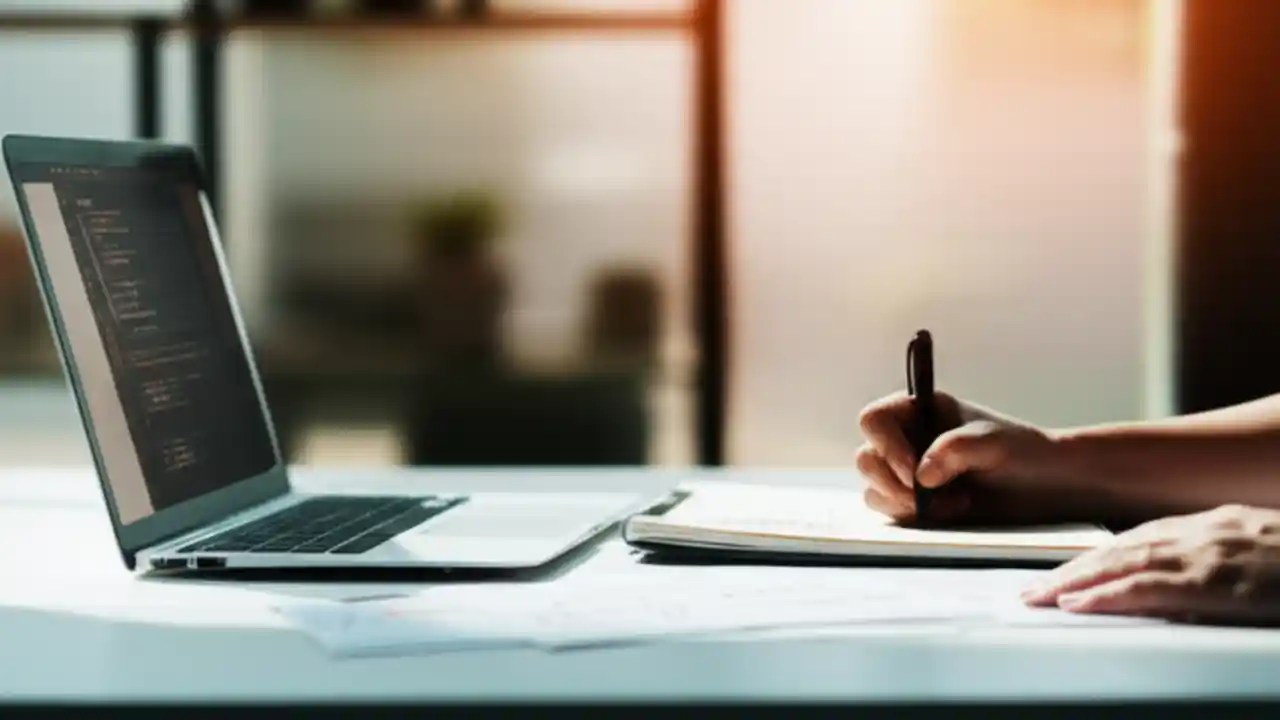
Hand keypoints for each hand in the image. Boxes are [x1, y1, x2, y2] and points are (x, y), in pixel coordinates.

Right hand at [855, 392, 1073, 524]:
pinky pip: (889, 509)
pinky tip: (950, 511)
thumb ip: (956, 449)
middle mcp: (907, 437)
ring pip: (873, 487)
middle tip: (926, 498)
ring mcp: (907, 471)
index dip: (885, 445)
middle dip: (892, 483)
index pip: (874, 419)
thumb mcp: (994, 443)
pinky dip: (912, 515)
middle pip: (866, 457)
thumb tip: (920, 474)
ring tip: (950, 504)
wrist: (1046, 486)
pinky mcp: (914, 500)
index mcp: (920, 411)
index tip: (912, 470)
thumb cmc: (1024, 452)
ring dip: (904, 502)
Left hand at [1021, 504, 1279, 624]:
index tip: (1064, 575)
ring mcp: (1213, 554)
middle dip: (1073, 569)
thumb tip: (1179, 592)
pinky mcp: (1222, 582)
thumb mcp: (1260, 561)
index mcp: (1217, 526)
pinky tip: (1079, 604)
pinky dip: (1109, 594)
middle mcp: (1207, 532)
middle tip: (1032, 591)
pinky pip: (1152, 587)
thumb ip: (1219, 569)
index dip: (1097, 558)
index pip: (1140, 539)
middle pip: (1122, 548)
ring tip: (1039, 598)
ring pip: (1126, 563)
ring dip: (1076, 581)